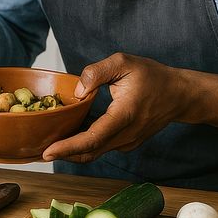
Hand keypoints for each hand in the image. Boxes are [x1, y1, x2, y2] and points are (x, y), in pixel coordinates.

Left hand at [42, 53, 188, 162]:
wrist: (180, 95)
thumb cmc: (153, 76)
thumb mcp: (124, 62)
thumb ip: (97, 72)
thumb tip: (77, 91)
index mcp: (124, 115)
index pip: (93, 138)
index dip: (69, 147)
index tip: (48, 151)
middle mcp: (126, 134)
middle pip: (90, 152)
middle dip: (62, 154)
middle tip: (37, 152)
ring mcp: (128, 142)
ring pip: (95, 153)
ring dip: (71, 153)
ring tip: (47, 147)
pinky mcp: (127, 143)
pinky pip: (102, 148)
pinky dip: (84, 147)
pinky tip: (68, 139)